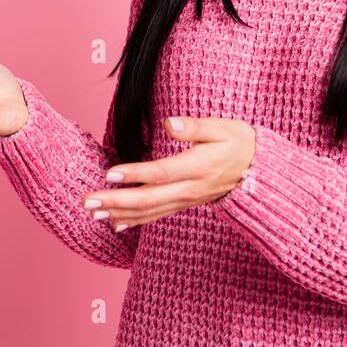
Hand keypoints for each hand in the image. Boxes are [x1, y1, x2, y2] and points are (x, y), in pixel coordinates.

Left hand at [82, 116, 256, 230]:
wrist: (258, 171)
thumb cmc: (238, 143)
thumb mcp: (222, 128)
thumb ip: (195, 127)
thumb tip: (169, 122)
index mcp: (197, 167)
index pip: (160, 173)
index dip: (134, 174)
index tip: (109, 174)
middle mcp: (189, 189)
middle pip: (148, 199)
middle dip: (116, 201)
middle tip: (87, 201)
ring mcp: (186, 200)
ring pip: (149, 212)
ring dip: (119, 213)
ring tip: (92, 212)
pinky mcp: (183, 204)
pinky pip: (156, 216)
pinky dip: (134, 221)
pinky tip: (114, 224)